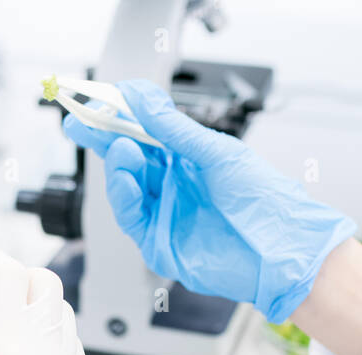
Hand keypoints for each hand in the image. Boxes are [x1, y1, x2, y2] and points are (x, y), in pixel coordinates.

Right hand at [62, 79, 355, 323]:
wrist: (280, 249)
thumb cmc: (263, 201)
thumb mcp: (216, 153)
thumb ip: (173, 129)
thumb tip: (140, 98)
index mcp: (188, 160)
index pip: (145, 135)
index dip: (120, 118)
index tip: (101, 100)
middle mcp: (173, 186)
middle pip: (127, 160)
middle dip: (102, 140)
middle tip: (81, 121)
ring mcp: (164, 215)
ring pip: (125, 188)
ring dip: (117, 166)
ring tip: (120, 147)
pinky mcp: (159, 244)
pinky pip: (131, 217)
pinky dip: (123, 196)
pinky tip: (124, 178)